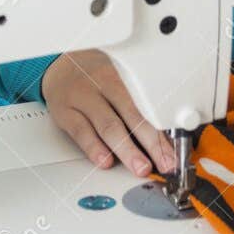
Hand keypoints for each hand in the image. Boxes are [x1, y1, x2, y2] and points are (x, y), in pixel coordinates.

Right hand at [41, 50, 176, 176]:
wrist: (59, 66)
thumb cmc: (95, 77)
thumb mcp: (119, 81)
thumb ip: (136, 105)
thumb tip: (162, 141)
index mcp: (123, 78)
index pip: (148, 107)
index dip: (163, 133)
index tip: (174, 154)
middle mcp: (103, 85)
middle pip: (132, 116)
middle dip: (152, 144)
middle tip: (165, 163)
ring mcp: (83, 98)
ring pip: (108, 125)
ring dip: (127, 149)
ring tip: (141, 167)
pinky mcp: (65, 111)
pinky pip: (81, 131)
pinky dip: (94, 148)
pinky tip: (105, 160)